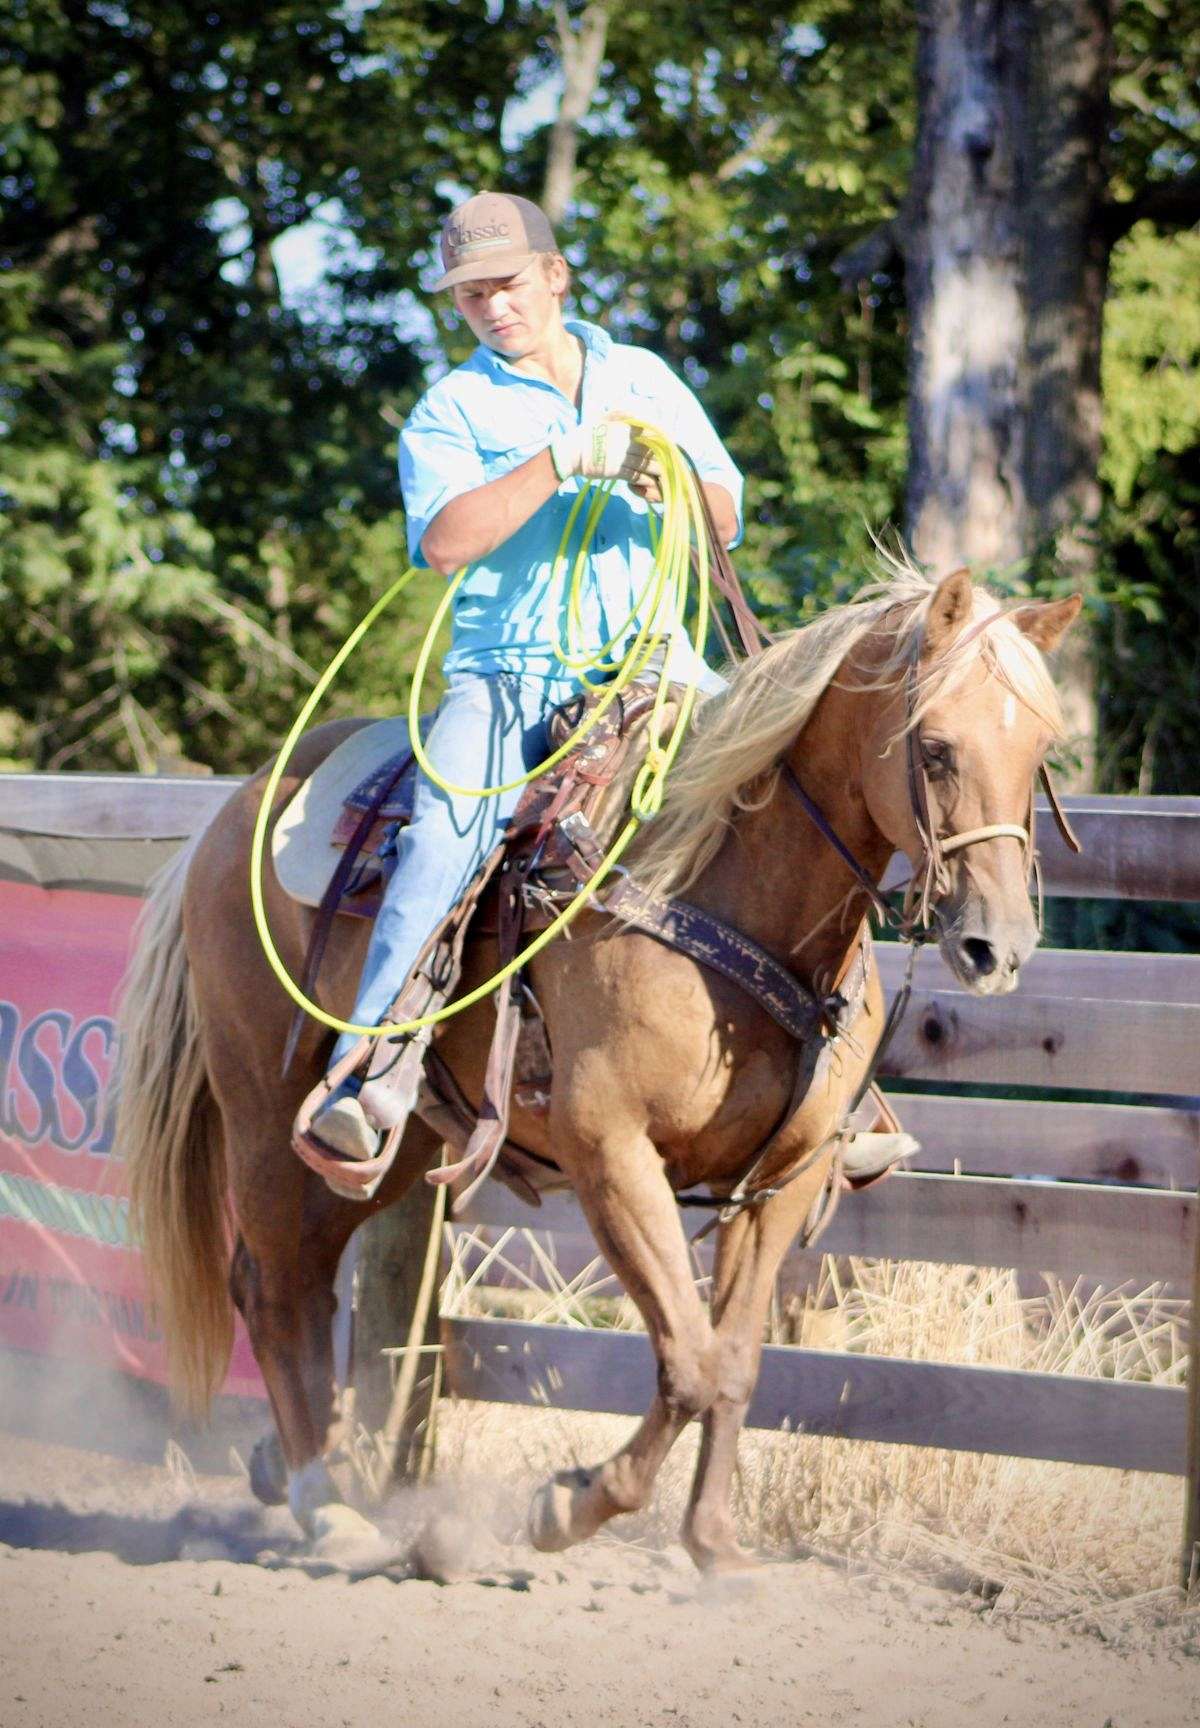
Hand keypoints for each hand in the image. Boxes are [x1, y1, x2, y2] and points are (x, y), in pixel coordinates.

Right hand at [550, 414, 664, 500]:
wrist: (571, 453)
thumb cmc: (586, 434)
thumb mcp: (602, 417)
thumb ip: (619, 413)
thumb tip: (634, 410)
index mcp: (623, 428)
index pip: (649, 430)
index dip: (662, 436)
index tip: (671, 440)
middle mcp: (625, 442)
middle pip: (650, 448)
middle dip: (663, 454)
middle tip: (674, 458)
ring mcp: (621, 458)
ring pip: (645, 464)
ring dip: (657, 469)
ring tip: (667, 472)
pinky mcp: (616, 472)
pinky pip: (635, 476)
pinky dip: (645, 480)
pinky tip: (652, 482)